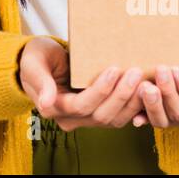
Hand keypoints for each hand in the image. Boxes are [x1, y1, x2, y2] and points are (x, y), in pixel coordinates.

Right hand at [18, 37, 146, 131]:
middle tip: (135, 72)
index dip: (100, 90)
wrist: (43, 61)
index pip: (81, 105)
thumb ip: (40, 81)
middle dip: (121, 94)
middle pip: (101, 115)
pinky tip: (144, 89)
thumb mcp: (34, 63)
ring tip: (144, 80)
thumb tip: (46, 103)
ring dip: (131, 102)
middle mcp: (71, 118)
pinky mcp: (98, 113)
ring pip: (114, 119)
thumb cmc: (37, 58)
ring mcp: (86, 118)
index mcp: (54, 108)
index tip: (113, 69)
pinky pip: (119, 115)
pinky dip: (133, 105)